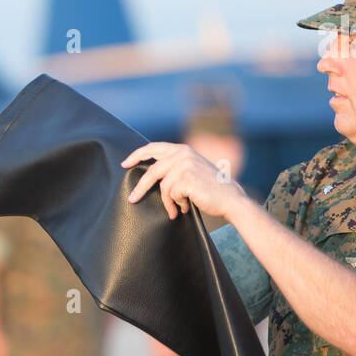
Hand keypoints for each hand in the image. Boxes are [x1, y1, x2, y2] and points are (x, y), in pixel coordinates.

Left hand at [121, 142, 248, 220]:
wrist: (231, 199)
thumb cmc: (210, 188)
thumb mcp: (192, 170)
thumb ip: (174, 167)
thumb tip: (151, 174)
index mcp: (183, 149)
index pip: (154, 147)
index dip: (138, 155)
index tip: (125, 164)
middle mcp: (183, 154)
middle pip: (153, 171)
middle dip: (141, 187)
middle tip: (132, 199)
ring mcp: (185, 165)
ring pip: (163, 187)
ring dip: (169, 201)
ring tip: (178, 208)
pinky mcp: (186, 179)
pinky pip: (171, 195)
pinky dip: (177, 204)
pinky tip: (187, 206)